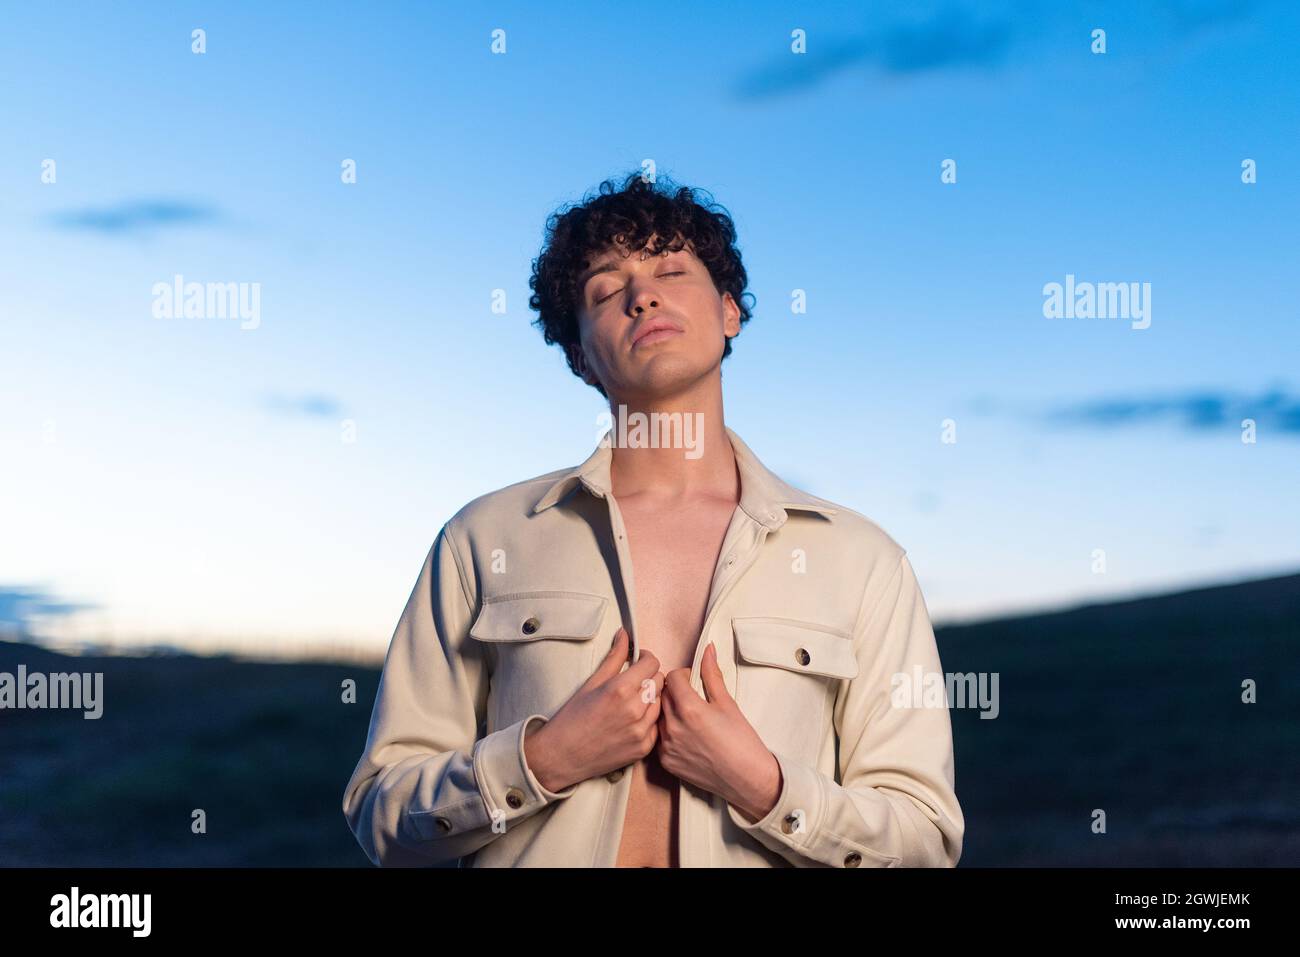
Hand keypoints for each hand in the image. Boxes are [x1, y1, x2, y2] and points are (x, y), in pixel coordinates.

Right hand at [524, 627, 664, 792]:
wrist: (562, 755)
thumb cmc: (572, 718)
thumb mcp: (592, 682)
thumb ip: (614, 657)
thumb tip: (624, 634)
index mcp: (621, 689)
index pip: (652, 663)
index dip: (645, 659)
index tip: (637, 661)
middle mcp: (635, 710)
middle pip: (660, 681)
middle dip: (649, 677)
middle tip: (634, 681)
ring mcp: (641, 731)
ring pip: (661, 702)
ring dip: (651, 698)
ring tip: (632, 701)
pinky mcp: (643, 748)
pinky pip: (657, 725)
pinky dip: (648, 719)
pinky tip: (632, 720)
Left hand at [655, 643, 781, 822]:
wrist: (746, 779)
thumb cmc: (742, 742)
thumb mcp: (728, 703)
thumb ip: (712, 675)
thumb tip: (707, 650)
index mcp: (690, 709)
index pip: (672, 678)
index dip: (684, 675)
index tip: (693, 681)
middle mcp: (673, 727)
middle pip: (662, 695)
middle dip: (675, 690)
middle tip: (692, 696)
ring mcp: (667, 746)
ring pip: (659, 715)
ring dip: (670, 710)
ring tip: (690, 717)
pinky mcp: (666, 761)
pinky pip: (660, 737)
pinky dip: (669, 731)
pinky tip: (687, 735)